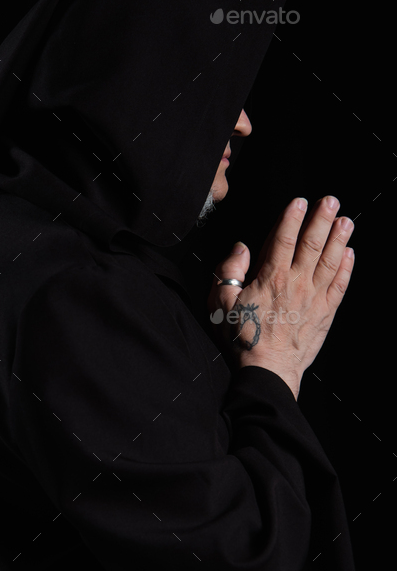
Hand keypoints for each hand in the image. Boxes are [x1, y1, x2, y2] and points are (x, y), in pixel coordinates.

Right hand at [207, 196, 354, 398]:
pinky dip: (346, 268)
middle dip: (321, 219)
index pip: (283, 239)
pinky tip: (349, 254)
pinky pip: (340, 286)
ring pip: (330, 261)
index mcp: (270, 277)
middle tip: (330, 200)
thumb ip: (228, 271)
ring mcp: (314, 298)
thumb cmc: (242, 338)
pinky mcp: (326, 313)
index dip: (292, 217)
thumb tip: (240, 249)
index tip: (300, 201)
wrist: (268, 370)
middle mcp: (296, 283)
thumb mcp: (221, 302)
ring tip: (346, 220)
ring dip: (339, 238)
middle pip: (312, 244)